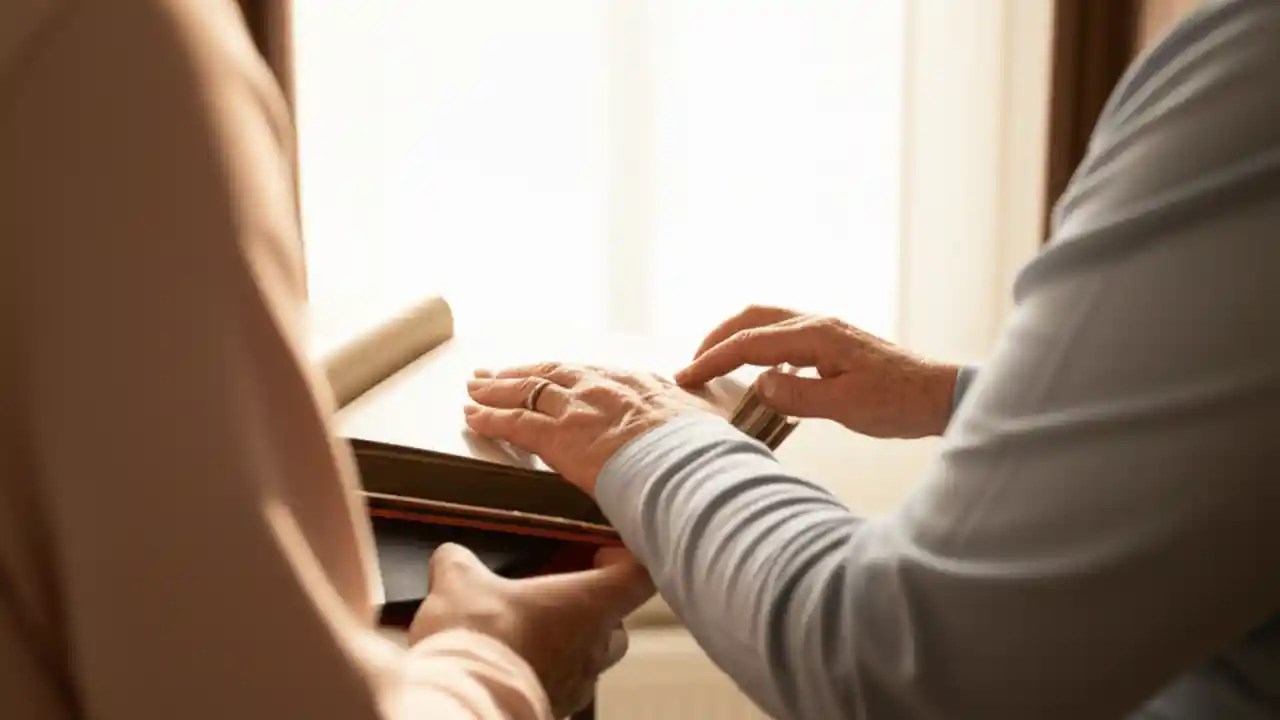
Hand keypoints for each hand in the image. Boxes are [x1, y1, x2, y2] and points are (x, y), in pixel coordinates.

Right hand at [410, 544, 653, 717]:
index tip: (601, 555)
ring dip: (569, 647)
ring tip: (530, 636)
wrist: (464, 702)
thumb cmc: (479, 636)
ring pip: (590, 662)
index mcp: (589, 605)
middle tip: (561, 600)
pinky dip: (544, 676)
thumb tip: (451, 556)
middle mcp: (594, 648)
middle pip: (618, 627)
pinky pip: (561, 689)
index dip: (628, 560)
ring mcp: (577, 685)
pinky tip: (511, 667)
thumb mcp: (460, 581)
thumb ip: (460, 561)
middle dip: (595, 613)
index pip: (640, 578)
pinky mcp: (555, 710)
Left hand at [464, 364, 717, 493]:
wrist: (690, 464)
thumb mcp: (708, 428)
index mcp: (640, 385)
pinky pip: (515, 422)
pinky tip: (473, 416)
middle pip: (552, 374)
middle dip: (522, 373)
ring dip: (498, 389)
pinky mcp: (559, 436)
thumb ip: (697, 427)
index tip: (553, 375)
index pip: (592, 375)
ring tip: (476, 388)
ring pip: (527, 391)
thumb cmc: (706, 454)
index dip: (566, 375)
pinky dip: (490, 418)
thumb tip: (708, 437)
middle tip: (497, 373)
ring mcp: (579, 408)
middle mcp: (604, 388)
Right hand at [674, 305, 958, 437]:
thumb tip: (760, 385)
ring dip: (735, 337)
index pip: (749, 344)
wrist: (939, 395)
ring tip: (714, 362)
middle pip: (752, 318)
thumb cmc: (898, 403)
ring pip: (766, 320)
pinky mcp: (834, 340)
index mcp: (816, 336)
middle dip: (716, 340)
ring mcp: (826, 329)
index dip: (713, 360)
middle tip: (692, 367)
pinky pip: (782, 332)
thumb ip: (798, 395)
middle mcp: (817, 323)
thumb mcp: (846, 407)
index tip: (685, 378)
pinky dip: (757, 342)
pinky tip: (756, 368)